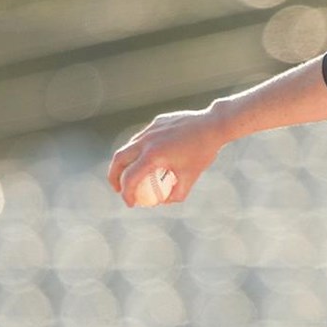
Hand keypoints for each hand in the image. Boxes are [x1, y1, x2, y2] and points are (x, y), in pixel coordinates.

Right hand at [106, 107, 224, 207]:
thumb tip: (163, 201)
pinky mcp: (157, 122)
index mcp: (153, 155)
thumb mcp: (191, 177)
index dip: (127, 194)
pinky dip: (139, 150)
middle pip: (119, 159)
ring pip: (129, 146)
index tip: (131, 204)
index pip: (130, 177)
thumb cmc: (203, 153)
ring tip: (131, 174)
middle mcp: (147, 140)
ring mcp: (150, 129)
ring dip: (126, 162)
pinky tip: (148, 159)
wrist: (213, 125)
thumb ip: (177, 193)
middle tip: (118, 188)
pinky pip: (142, 138)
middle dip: (114, 176)